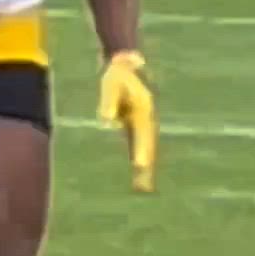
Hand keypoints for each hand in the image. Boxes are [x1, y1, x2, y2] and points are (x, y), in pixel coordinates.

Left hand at [96, 50, 156, 192]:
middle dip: (146, 167)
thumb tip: (106, 120)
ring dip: (144, 168)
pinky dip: (137, 160)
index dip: (142, 150)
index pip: (143, 134)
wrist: (123, 65)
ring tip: (142, 190)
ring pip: (144, 149)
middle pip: (148, 147)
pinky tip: (134, 174)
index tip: (140, 165)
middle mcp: (146, 121)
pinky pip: (136, 146)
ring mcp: (141, 125)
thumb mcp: (111, 83)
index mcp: (143, 111)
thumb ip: (109, 102)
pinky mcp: (133, 127)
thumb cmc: (116, 75)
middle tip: (145, 189)